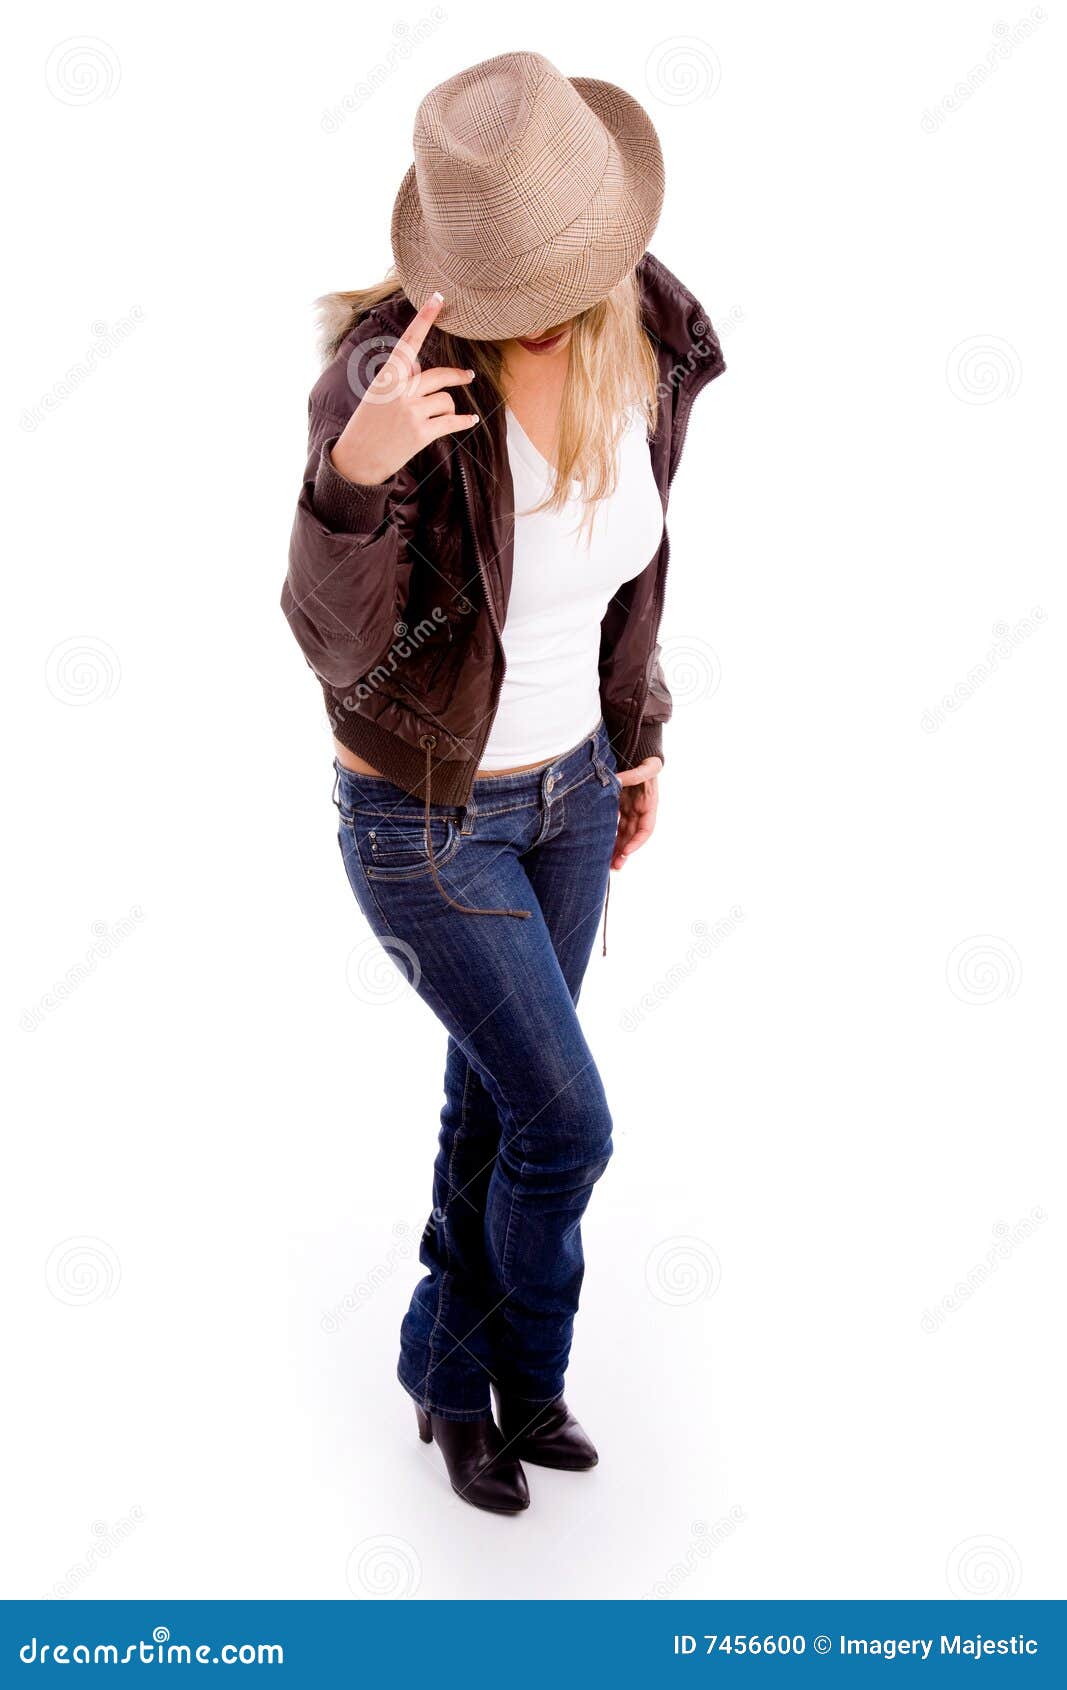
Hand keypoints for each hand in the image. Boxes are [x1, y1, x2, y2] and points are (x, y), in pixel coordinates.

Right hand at [330, 292, 478, 486]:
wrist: (357, 460)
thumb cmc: (368, 424)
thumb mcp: (378, 395)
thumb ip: (401, 378)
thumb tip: (421, 368)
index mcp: (387, 377)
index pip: (409, 342)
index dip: (424, 318)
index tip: (438, 298)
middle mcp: (400, 391)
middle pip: (440, 375)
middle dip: (457, 376)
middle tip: (468, 376)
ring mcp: (411, 412)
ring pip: (446, 399)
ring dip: (448, 407)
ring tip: (441, 416)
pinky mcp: (421, 434)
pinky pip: (452, 422)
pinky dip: (463, 421)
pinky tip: (470, 420)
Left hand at [611, 757, 661, 870]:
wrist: (639, 751)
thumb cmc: (645, 759)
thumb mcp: (645, 767)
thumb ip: (634, 774)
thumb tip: (616, 780)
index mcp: (649, 804)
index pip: (646, 829)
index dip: (637, 842)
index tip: (626, 851)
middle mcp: (640, 810)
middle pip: (632, 836)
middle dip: (624, 852)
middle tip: (614, 867)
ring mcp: (629, 809)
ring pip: (622, 833)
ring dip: (616, 848)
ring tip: (606, 864)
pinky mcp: (619, 806)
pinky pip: (614, 824)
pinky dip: (608, 835)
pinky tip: (599, 845)